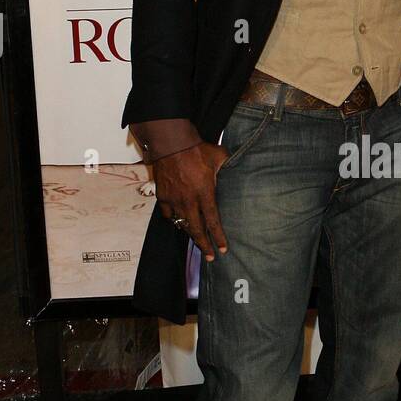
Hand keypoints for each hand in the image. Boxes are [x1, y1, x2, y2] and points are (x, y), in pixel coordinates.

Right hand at [153, 141, 229, 260]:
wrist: (171, 143)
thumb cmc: (196, 149)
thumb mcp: (219, 157)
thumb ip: (228, 166)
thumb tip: (238, 167)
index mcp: (205, 193)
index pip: (213, 221)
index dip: (218, 237)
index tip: (223, 248)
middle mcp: (189, 200)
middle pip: (196, 229)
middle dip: (204, 245)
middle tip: (210, 257)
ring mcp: (174, 200)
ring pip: (182, 224)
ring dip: (190, 234)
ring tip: (197, 240)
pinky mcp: (162, 196)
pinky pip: (167, 214)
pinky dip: (174, 219)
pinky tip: (178, 220)